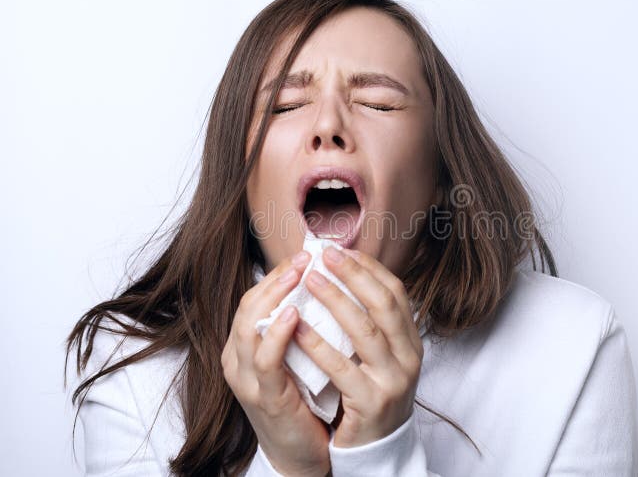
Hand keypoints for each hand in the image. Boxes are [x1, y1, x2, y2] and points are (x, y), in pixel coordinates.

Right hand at [221, 251, 331, 476]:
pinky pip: (265, 360)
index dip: (278, 274)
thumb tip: (327, 285)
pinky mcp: (264, 398)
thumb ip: (301, 327)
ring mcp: (247, 379)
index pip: (255, 299)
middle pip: (247, 306)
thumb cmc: (304, 402)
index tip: (306, 254)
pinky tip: (294, 315)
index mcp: (245, 347)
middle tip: (305, 257)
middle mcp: (238, 360)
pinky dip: (277, 334)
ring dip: (275, 297)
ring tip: (299, 276)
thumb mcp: (299, 357)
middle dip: (276, 278)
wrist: (302, 455)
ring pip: (248, 327)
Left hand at [296, 247, 423, 447]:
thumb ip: (368, 323)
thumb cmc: (369, 395)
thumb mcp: (379, 357)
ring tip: (310, 281)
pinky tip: (298, 328)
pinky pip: (343, 368)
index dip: (368, 268)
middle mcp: (409, 357)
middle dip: (353, 275)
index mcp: (411, 341)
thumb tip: (341, 276)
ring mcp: (393, 380)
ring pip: (365, 331)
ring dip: (336, 301)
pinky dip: (319, 345)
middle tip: (324, 255)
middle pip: (383, 305)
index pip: (395, 293)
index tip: (339, 250)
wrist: (376, 450)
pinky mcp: (372, 403)